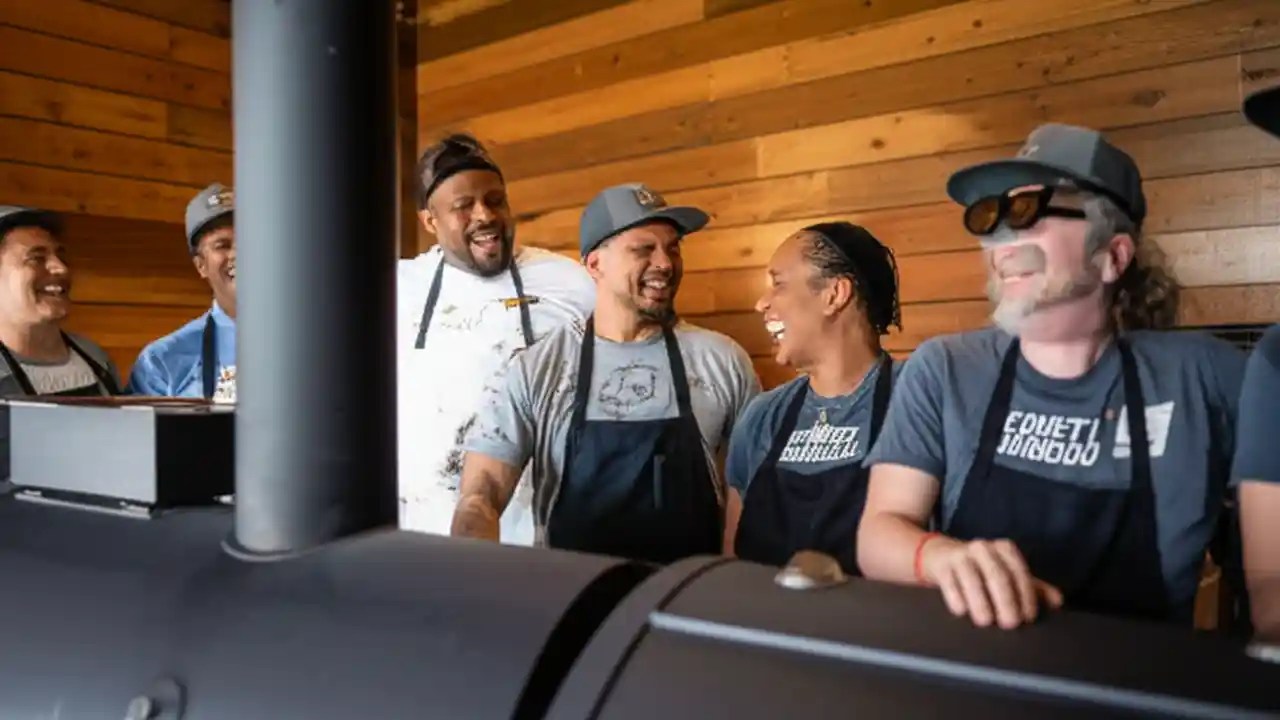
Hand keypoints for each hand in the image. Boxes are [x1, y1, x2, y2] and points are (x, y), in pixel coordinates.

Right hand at [921, 537, 1063, 628]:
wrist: (941, 555)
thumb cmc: (980, 569)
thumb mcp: (1007, 574)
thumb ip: (1032, 587)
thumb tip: (1058, 602)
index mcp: (1004, 549)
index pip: (1019, 573)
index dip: (1026, 596)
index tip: (1028, 617)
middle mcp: (983, 548)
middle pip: (998, 575)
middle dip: (1005, 601)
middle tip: (1010, 624)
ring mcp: (961, 555)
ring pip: (972, 579)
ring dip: (980, 602)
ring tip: (985, 621)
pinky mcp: (942, 565)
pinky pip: (949, 582)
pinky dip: (956, 597)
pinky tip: (961, 611)